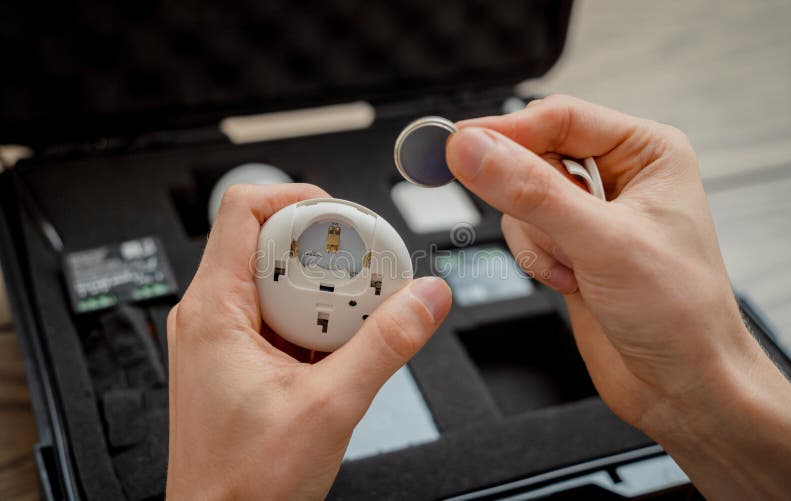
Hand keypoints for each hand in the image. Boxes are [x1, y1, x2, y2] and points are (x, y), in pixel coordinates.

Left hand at [165, 184, 450, 499]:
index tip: (344, 221)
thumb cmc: (244, 482)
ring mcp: (221, 337)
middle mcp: (209, 315)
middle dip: (327, 252)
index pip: (245, 208)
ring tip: (360, 311)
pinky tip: (343, 345)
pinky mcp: (236, 358)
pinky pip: (278, 314)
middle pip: (269, 241)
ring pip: (277, 280)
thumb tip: (426, 298)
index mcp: (213, 310)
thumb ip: (386, 346)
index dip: (299, 198)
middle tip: (367, 270)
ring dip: (325, 289)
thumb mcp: (331, 408)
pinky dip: (315, 319)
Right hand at [446, 95, 790, 499]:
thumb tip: (473, 150)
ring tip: (572, 267)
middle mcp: (618, 177)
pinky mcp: (570, 247)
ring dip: (536, 239)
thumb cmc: (681, 313)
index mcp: (646, 152)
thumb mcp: (602, 243)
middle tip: (525, 220)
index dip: (505, 130)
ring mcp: (591, 215)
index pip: (560, 118)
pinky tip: (569, 281)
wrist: (683, 385)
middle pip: (534, 155)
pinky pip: (524, 233)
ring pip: (521, 198)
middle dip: (527, 198)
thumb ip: (532, 192)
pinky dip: (535, 259)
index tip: (457, 145)